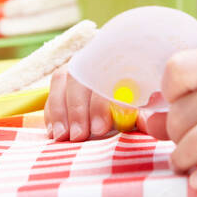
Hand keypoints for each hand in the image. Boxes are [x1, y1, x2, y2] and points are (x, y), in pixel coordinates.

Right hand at [43, 66, 167, 140]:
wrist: (133, 88)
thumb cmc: (140, 100)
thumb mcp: (146, 108)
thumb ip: (145, 115)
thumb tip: (145, 122)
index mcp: (122, 62)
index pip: (107, 78)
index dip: (101, 104)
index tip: (100, 128)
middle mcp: (98, 59)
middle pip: (81, 77)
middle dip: (78, 109)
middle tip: (79, 135)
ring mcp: (79, 65)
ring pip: (62, 78)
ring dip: (60, 110)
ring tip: (62, 136)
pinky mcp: (64, 78)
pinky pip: (52, 90)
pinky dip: (51, 111)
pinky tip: (53, 131)